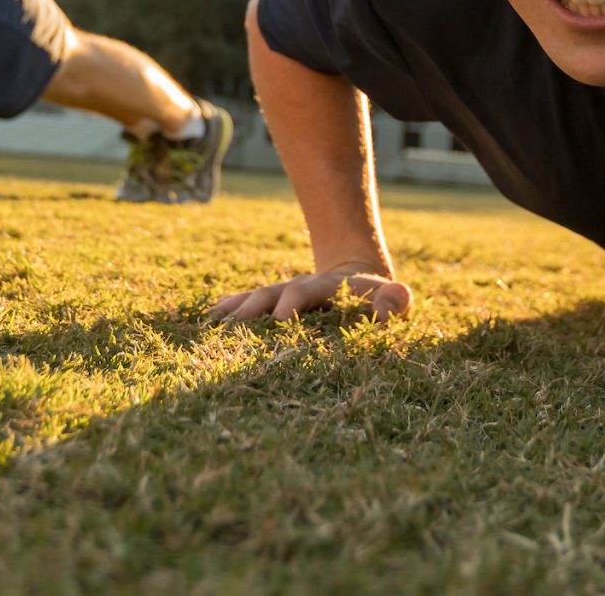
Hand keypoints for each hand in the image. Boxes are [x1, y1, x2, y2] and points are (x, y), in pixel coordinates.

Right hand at [209, 265, 412, 324]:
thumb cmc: (378, 297)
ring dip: (236, 311)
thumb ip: (395, 300)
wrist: (355, 278)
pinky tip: (209, 318)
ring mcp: (283, 295)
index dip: (293, 302)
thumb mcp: (393, 296)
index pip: (306, 290)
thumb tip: (385, 313)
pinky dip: (229, 308)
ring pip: (255, 298)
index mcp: (327, 286)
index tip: (280, 318)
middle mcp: (298, 287)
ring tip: (213, 324)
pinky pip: (247, 304)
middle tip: (234, 327)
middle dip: (253, 308)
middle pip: (271, 293)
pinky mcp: (273, 305)